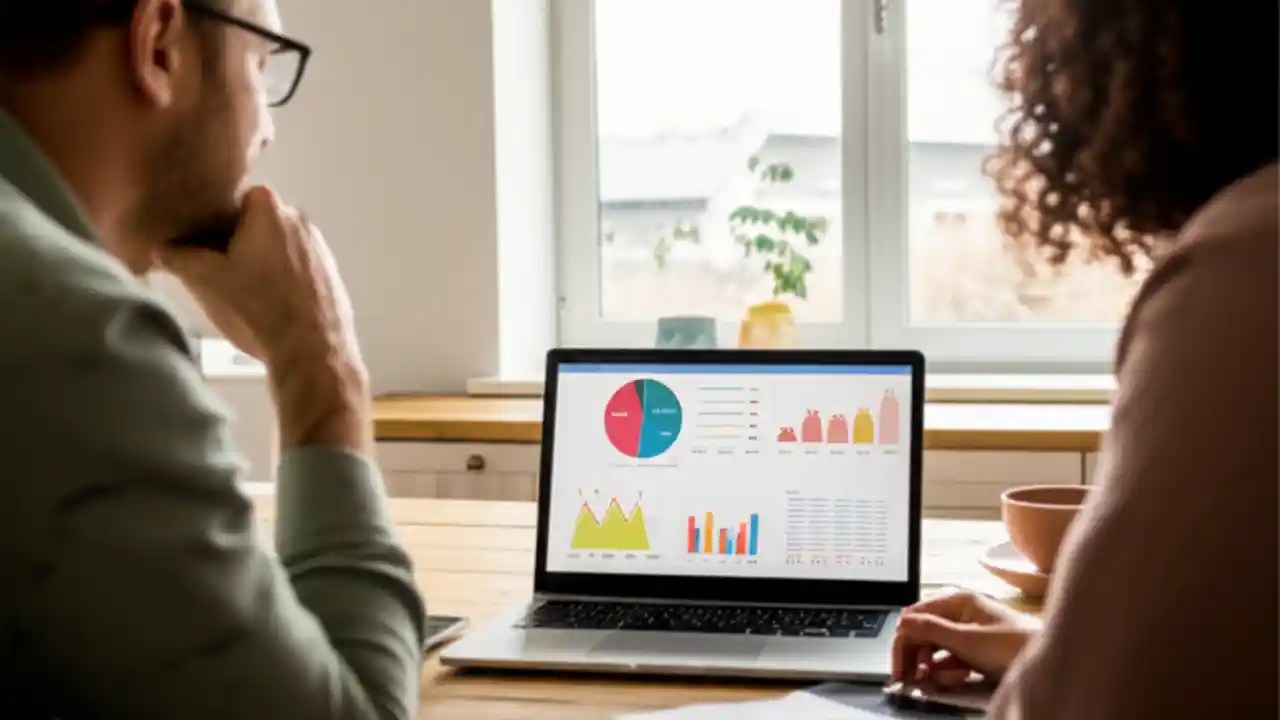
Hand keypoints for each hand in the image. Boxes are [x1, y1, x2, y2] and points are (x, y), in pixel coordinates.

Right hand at [160, 187, 372, 453]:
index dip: (218, 223)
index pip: (235, 199)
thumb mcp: (204, 279)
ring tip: (248, 295)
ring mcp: (320, 246)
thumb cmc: (257, 307)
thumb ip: (177, 256)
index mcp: (269, 208)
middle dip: (241, 243)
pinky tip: (273, 306)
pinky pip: (300, 268)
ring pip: (280, 246)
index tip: (209, 247)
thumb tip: (161, 248)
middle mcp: (300, 219)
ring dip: (264, 263)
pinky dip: (285, 280)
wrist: (311, 349)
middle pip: (259, 223)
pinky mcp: (331, 273)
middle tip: (224, 273)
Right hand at [891, 591, 1039, 690]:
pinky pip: (951, 660)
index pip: (914, 617)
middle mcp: (960, 613)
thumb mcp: (966, 639)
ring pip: (936, 650)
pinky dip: (949, 671)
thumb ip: (930, 630)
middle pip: (922, 635)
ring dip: (934, 667)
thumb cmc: (1013, 645)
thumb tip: (901, 624)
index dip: (902, 641)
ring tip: (943, 680)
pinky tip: (957, 678)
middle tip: (911, 681)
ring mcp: (968, 632)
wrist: (1053, 661)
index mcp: (956, 601)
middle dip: (916, 658)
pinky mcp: (977, 651)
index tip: (897, 667)